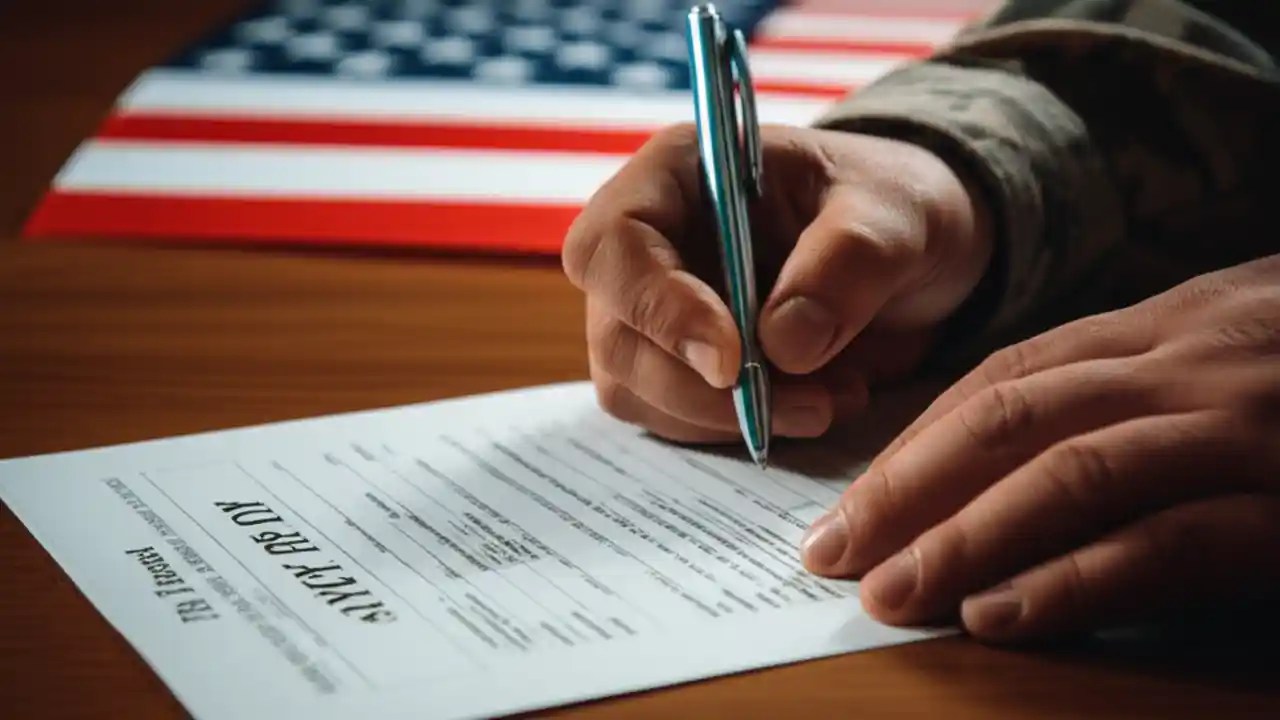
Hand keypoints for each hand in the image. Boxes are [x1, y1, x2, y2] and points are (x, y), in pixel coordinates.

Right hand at [561, 123, 991, 442]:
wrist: (910, 252)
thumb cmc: (893, 207)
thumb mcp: (897, 216)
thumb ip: (847, 263)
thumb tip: (783, 346)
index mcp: (678, 175)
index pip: (612, 245)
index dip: (656, 308)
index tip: (730, 361)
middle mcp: (647, 244)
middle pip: (617, 333)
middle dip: (702, 388)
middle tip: (807, 404)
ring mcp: (652, 311)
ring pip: (637, 389)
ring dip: (726, 417)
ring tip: (830, 399)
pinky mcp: (674, 367)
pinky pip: (675, 420)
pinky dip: (741, 429)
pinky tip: (815, 402)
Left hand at [800, 255, 1279, 641]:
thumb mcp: (1234, 349)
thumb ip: (1135, 387)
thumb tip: (1021, 450)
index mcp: (1161, 329)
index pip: (1005, 377)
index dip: (915, 442)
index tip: (849, 499)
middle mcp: (1184, 367)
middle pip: (1010, 420)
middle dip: (905, 490)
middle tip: (830, 550)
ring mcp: (1234, 430)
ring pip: (1068, 475)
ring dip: (962, 539)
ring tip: (887, 593)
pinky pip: (1164, 546)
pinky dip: (1071, 584)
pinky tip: (997, 616)